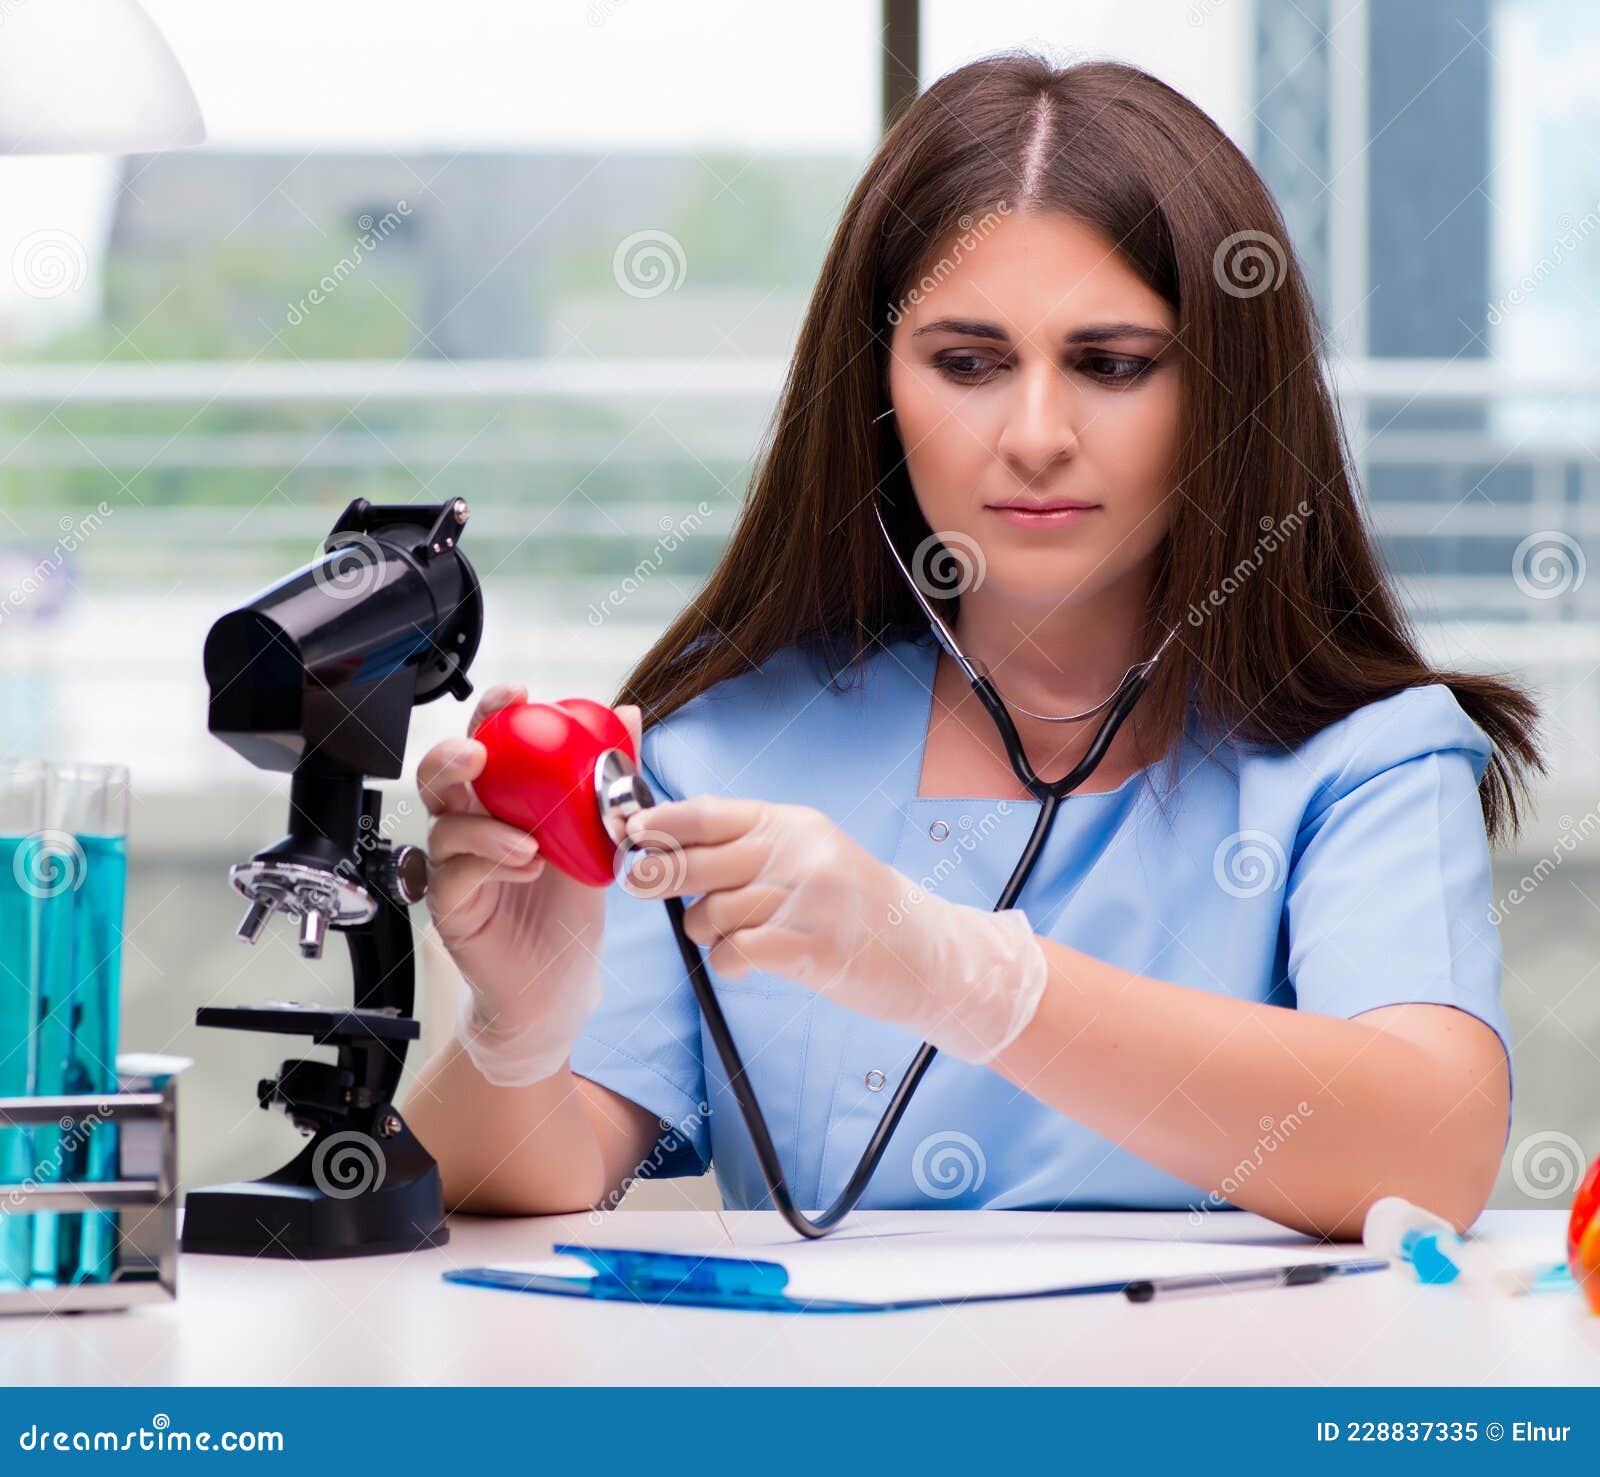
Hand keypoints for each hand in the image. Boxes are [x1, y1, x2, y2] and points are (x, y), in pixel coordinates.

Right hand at [418, 684, 641, 1084]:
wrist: (561, 985)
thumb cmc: (570, 908)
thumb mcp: (599, 834)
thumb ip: (610, 776)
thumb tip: (629, 715)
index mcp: (501, 798)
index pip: (485, 741)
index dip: (490, 712)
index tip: (517, 694)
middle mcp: (470, 825)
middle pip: (439, 774)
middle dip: (454, 754)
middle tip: (480, 754)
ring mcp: (454, 866)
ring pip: (444, 825)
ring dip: (485, 826)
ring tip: (530, 842)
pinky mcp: (451, 906)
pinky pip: (455, 874)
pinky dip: (490, 864)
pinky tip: (526, 868)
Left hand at [621, 797, 1046, 1063]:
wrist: (924, 952)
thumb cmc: (852, 906)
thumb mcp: (806, 855)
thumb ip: (746, 848)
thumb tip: (665, 846)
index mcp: (792, 823)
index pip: (709, 814)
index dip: (660, 822)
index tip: (627, 829)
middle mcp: (799, 853)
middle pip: (698, 861)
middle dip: (658, 874)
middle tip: (637, 882)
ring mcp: (809, 900)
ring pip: (713, 914)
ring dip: (707, 932)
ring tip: (729, 938)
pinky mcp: (813, 948)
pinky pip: (737, 953)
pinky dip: (730, 963)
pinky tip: (745, 962)